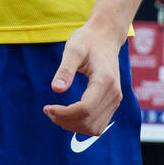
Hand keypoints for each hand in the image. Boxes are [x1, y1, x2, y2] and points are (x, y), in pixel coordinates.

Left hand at [44, 20, 124, 136]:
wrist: (106, 37)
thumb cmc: (88, 40)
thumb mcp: (73, 49)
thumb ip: (65, 69)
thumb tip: (56, 89)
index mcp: (105, 80)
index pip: (84, 109)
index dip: (64, 114)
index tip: (47, 108)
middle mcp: (114, 93)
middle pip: (89, 121)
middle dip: (65, 121)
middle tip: (48, 110)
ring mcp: (116, 100)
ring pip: (94, 128)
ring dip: (73, 126)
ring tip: (56, 113)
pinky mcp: (113, 103)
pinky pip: (98, 124)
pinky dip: (81, 125)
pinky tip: (67, 114)